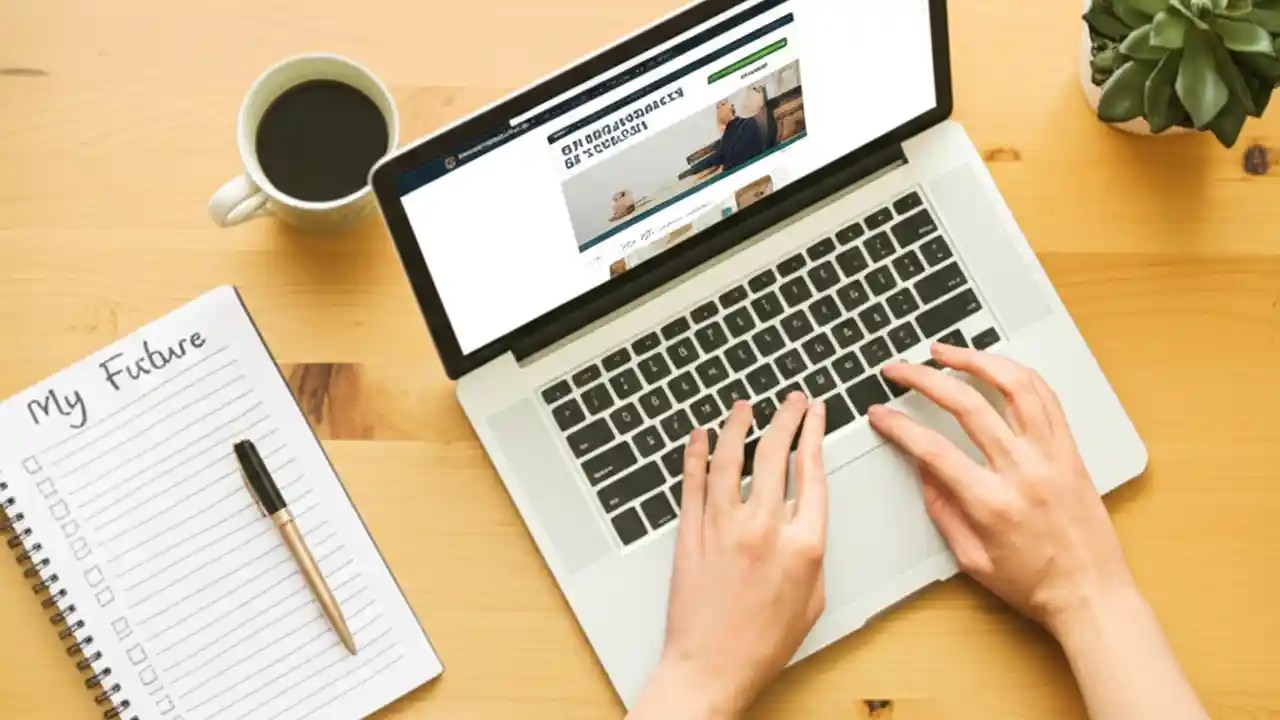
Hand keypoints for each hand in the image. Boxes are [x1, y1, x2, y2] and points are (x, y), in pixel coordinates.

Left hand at [629, 394, 828, 718]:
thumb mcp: (813, 598)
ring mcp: (722, 527)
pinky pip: (692, 482)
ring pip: (729, 458)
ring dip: (737, 425)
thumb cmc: (763, 643)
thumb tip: (805, 517)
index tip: (815, 413)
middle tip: (789, 400)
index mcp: (803, 545)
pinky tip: (699, 436)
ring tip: (743, 407)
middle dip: (785, 417)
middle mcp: (764, 528)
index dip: (814, 434)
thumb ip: (812, 551)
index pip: (812, 472)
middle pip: (775, 454)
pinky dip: (695, 453)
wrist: (712, 667)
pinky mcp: (691, 533)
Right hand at [869, 344, 1135, 637]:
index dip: (898, 425)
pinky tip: (997, 366)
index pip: (932, 449)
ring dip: (975, 360)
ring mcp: (1052, 456)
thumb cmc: (1033, 584)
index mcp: (991, 503)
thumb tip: (921, 467)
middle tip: (900, 368)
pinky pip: (1046, 398)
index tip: (880, 413)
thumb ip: (942, 508)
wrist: (1091, 594)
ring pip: (1014, 387)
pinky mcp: (1071, 450)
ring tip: (946, 351)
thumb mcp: (970, 557)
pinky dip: (1019, 374)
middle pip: (967, 406)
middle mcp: (1023, 471)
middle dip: (924, 379)